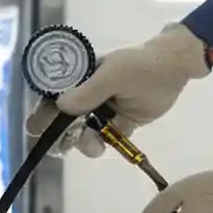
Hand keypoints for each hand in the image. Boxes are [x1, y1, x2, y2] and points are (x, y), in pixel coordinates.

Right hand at [25, 23, 208, 156]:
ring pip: (81, 132)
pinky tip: (102, 147)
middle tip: (62, 145)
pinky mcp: (117, 124)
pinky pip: (103, 138)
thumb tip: (60, 106)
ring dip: (81, 142)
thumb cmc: (141, 65)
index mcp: (77, 81)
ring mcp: (100, 111)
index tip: (37, 129)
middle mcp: (85, 97)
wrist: (175, 69)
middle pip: (62, 119)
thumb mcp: (114, 75)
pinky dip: (100, 145)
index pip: (52, 98)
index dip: (43, 113)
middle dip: (60, 134)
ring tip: (92, 147)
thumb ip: (89, 92)